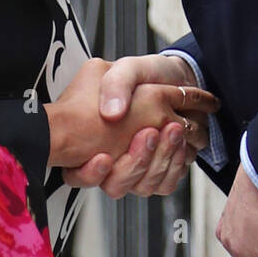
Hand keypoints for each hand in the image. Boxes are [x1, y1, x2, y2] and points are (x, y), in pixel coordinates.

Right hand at [62, 53, 219, 197]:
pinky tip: (181, 144)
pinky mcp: (160, 174)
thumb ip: (116, 84)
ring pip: (142, 187)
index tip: (103, 158)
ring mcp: (136, 170)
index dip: (87, 174)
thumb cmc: (149, 76)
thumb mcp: (128, 69)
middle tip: (150, 132)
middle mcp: (112, 159)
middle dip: (135, 162)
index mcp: (94, 136)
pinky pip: (165, 185)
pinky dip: (175, 165)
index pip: (76, 173)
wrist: (180, 79)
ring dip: (158, 160)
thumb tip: (111, 113)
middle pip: (115, 185)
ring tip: (172, 130)